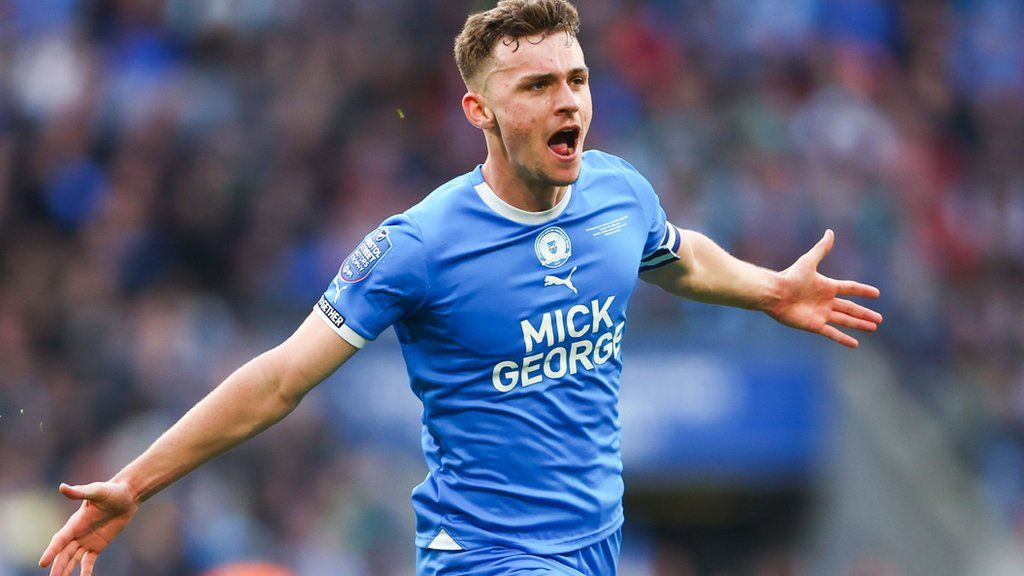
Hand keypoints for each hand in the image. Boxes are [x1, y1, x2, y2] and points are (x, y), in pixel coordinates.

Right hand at [39, 481, 138, 575]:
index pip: (59, 540)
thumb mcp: (96, 490)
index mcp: (74, 523)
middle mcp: (77, 533)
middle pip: (64, 553)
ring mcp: (87, 540)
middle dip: (57, 566)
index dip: (51, 551)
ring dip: (66, 570)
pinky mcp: (98, 545)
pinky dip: (86, 571)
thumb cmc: (111, 491)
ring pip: (73, 559)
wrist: (127, 496)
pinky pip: (89, 561)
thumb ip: (80, 491)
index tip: (42, 563)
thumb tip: (62, 487)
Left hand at [765, 230, 881, 347]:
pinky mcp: (815, 325)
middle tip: (880, 319)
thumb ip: (821, 249)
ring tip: (873, 328)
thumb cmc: (790, 277)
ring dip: (859, 324)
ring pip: (845, 320)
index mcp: (827, 287)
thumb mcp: (809, 262)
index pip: (850, 289)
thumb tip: (830, 232)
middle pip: (850, 308)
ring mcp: (821, 314)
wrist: (775, 293)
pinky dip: (843, 339)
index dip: (862, 291)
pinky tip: (855, 344)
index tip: (876, 294)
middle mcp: (826, 301)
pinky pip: (832, 333)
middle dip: (865, 313)